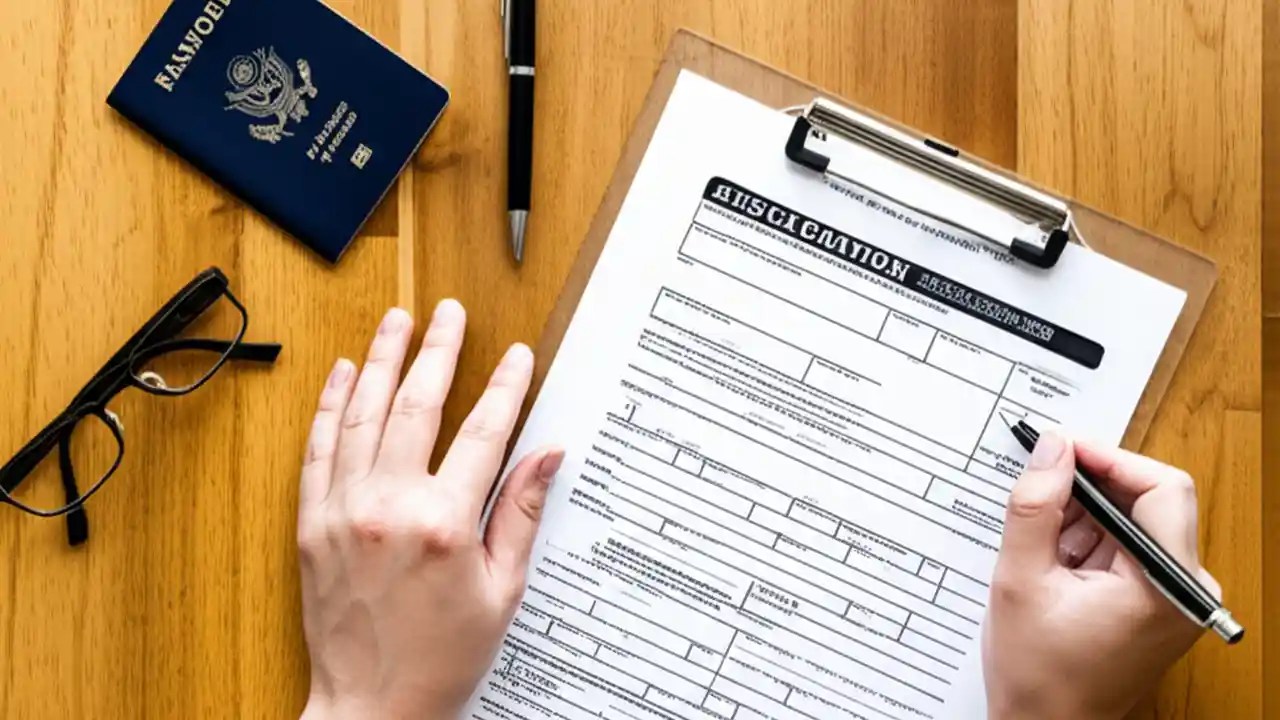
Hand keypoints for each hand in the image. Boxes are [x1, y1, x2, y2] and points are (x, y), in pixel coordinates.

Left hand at [296, 304, 562, 719]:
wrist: (372, 708)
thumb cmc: (441, 658)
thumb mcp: (501, 590)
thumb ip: (519, 513)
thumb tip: (545, 454)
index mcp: (445, 523)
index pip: (484, 433)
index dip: (505, 388)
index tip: (516, 357)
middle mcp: (389, 506)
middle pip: (418, 406)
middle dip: (438, 351)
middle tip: (449, 314)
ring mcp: (344, 510)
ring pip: (364, 414)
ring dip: (381, 360)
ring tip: (396, 321)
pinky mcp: (311, 523)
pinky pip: (319, 448)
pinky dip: (331, 406)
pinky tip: (343, 373)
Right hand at [982, 432, 1219, 719]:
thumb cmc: (1039, 675)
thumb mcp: (1020, 581)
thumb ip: (1035, 507)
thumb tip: (1052, 449)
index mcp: (1164, 586)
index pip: (1161, 488)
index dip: (1108, 458)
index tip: (1062, 448)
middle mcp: (1185, 589)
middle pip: (1149, 500)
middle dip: (1089, 490)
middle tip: (1040, 492)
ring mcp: (1174, 596)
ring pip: (1135, 520)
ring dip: (1084, 518)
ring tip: (1040, 549)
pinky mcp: (1159, 600)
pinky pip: (1128, 546)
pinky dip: (1088, 541)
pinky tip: (1054, 564)